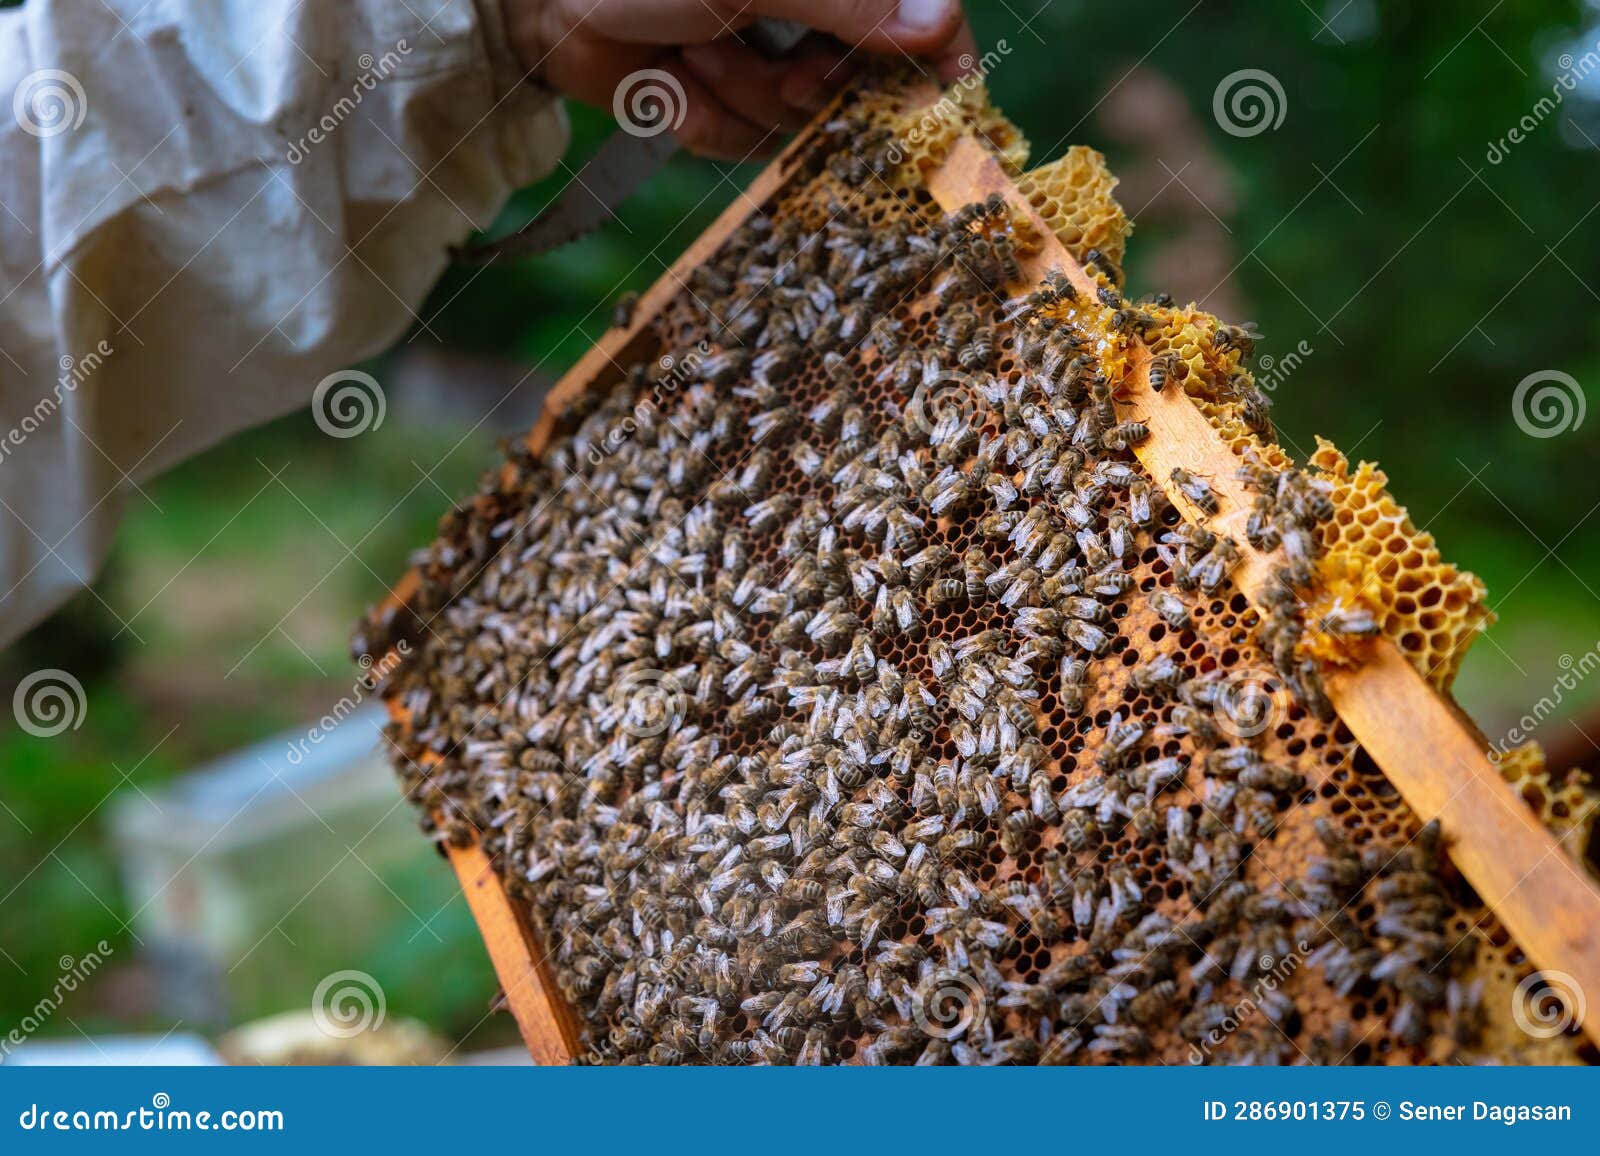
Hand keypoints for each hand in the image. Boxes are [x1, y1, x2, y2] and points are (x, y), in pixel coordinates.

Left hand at [506, 0, 976, 159]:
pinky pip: (745, 141)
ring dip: (742, 94)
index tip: (941, 101)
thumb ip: (851, 1)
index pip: (917, 19)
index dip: (935, 62)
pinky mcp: (724, 105)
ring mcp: (765, 60)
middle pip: (863, 84)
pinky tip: (672, 78)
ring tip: (694, 52)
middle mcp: (808, 12)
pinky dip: (705, 116)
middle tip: (783, 72)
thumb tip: (941, 26)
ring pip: (799, 121)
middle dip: (812, 85)